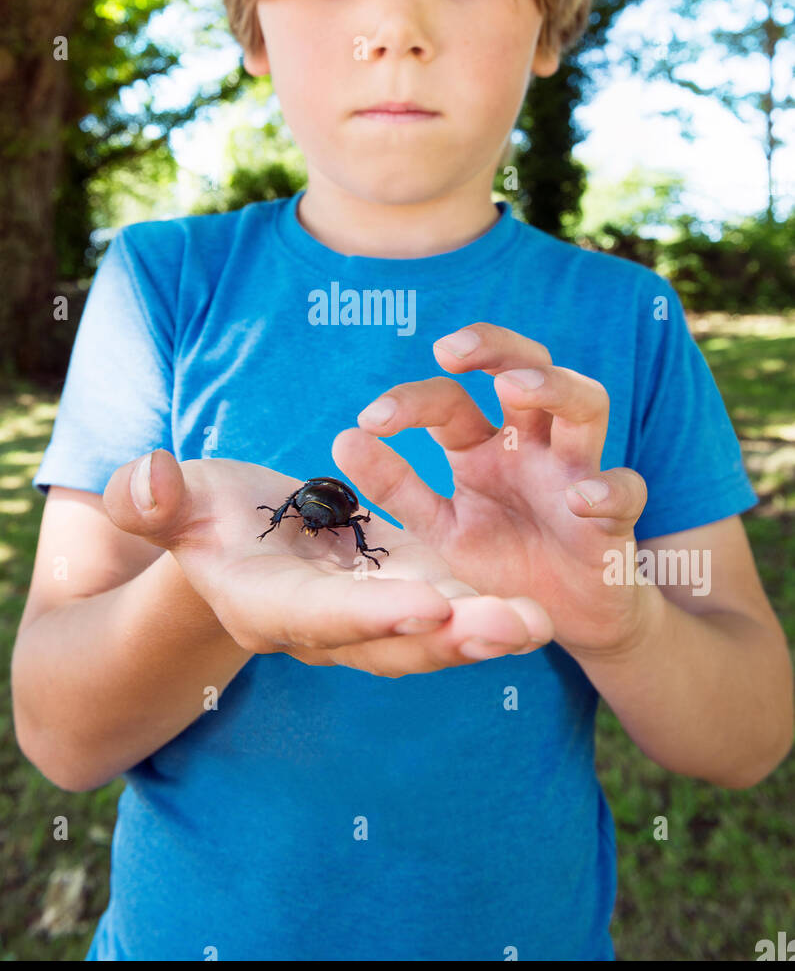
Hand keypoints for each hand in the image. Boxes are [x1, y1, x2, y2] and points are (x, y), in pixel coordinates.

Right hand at [101, 450, 554, 677]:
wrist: (235, 538)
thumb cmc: (199, 513)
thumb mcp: (175, 501)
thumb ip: (153, 498)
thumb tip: (142, 478)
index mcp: (265, 604)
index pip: (318, 615)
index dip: (368, 614)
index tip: (423, 608)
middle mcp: (325, 626)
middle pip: (390, 642)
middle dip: (452, 641)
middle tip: (516, 628)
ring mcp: (368, 615)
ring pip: (430, 635)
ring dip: (485, 632)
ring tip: (542, 621)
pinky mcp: (400, 591)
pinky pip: (448, 607)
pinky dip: (488, 607)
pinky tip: (542, 600)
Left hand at [332, 322, 649, 659]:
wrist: (563, 623)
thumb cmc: (503, 563)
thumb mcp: (440, 528)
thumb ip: (398, 487)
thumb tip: (343, 438)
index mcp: (484, 445)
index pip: (450, 398)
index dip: (411, 399)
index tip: (371, 420)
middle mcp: (532, 446)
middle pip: (527, 366)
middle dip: (494, 346)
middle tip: (450, 350)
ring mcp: (576, 475)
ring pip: (585, 404)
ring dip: (555, 388)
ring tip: (515, 388)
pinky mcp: (615, 521)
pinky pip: (626, 491)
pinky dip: (609, 489)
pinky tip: (581, 499)